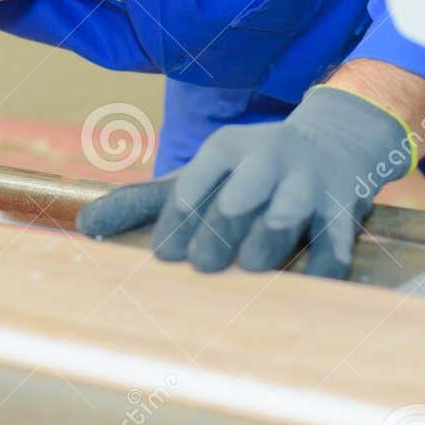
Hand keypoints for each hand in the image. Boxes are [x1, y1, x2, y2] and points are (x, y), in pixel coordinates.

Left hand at [76, 86, 412, 277]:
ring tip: (249, 268)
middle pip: (236, 202)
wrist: (336, 140)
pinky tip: (301, 283)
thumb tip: (81, 227)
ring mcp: (307, 182)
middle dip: (215, 237)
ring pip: (283, 217)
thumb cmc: (250, 172)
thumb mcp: (201, 174)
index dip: (174, 226)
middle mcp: (267, 159)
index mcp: (226, 148)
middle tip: (204, 265)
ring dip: (263, 248)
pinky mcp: (344, 206)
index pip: (191, 187)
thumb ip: (143, 201)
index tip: (165, 256)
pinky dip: (318, 266)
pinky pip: (332, 241)